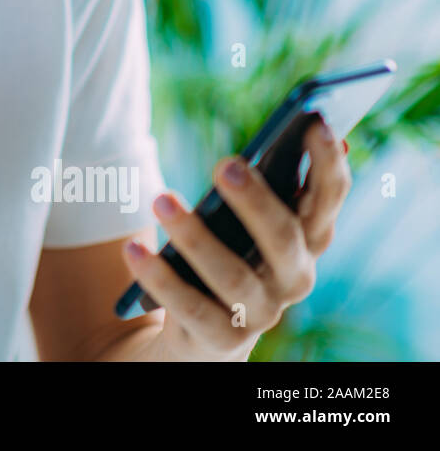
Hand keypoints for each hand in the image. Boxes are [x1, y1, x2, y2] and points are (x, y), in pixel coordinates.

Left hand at [121, 119, 349, 359]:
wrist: (204, 332)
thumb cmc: (230, 252)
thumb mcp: (247, 218)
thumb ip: (269, 181)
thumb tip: (297, 127)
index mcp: (308, 239)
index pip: (328, 198)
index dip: (327, 162)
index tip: (313, 122)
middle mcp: (294, 277)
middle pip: (284, 238)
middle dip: (257, 201)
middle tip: (226, 164)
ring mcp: (260, 313)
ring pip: (233, 276)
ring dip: (196, 236)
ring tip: (160, 199)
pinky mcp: (222, 339)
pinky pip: (190, 308)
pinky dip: (161, 278)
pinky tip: (134, 249)